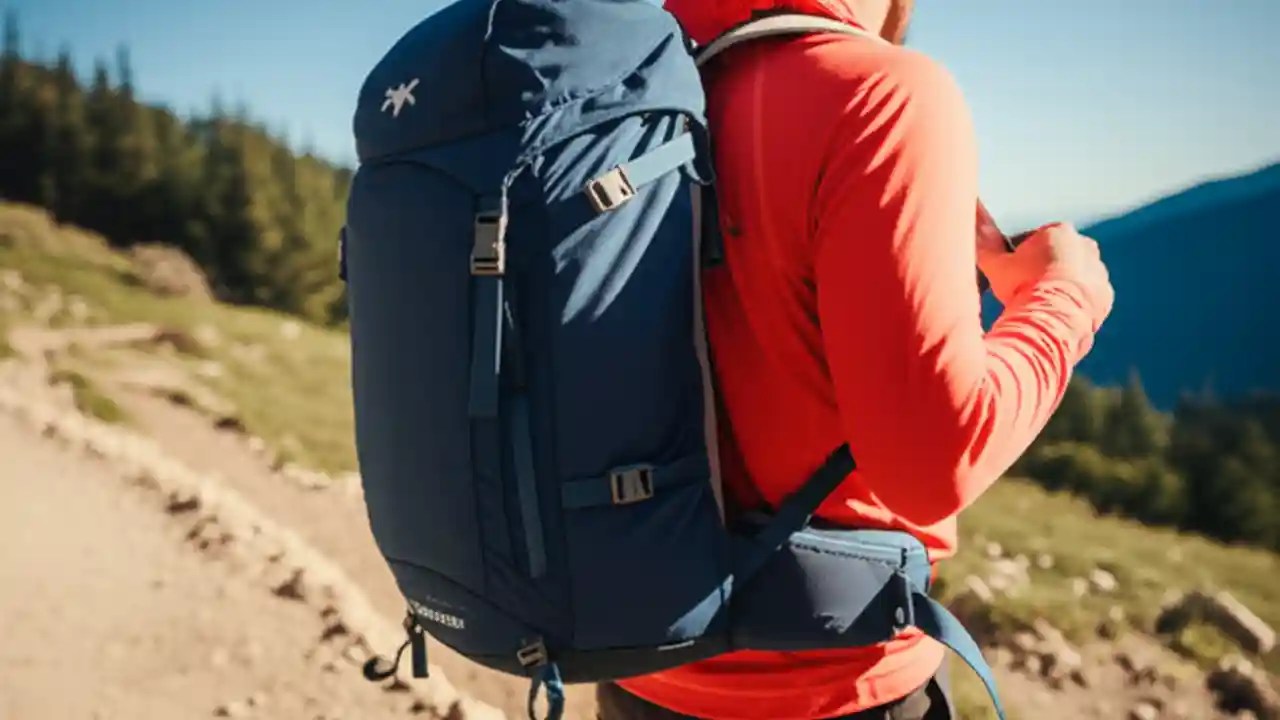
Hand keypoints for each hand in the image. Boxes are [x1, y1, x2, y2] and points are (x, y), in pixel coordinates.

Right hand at [977, 222, 1113, 326]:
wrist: (1053, 319)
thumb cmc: (1023, 286)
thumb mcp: (996, 264)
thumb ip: (984, 242)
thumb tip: (970, 217)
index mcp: (1058, 231)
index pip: (1035, 239)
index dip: (1020, 257)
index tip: (1012, 274)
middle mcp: (1084, 246)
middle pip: (1058, 255)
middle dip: (1044, 269)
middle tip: (1025, 290)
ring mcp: (1098, 271)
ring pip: (1074, 275)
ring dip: (1061, 286)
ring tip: (1040, 305)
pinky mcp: (1104, 295)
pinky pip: (1087, 296)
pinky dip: (1074, 303)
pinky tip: (1057, 314)